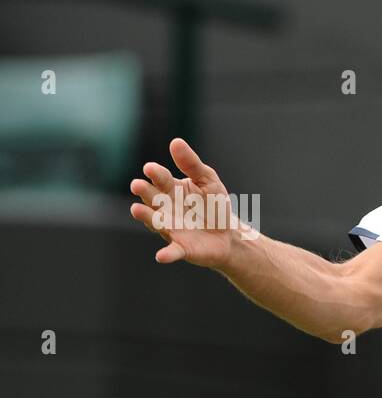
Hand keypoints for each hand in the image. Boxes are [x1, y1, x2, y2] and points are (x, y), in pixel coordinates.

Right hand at [128, 138, 247, 268]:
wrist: (229, 235)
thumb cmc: (214, 205)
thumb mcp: (208, 181)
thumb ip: (192, 164)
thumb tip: (176, 141)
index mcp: (171, 190)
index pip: (160, 179)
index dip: (156, 174)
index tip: (151, 169)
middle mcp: (165, 209)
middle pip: (152, 199)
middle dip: (144, 192)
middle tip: (137, 185)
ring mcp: (171, 229)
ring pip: (155, 222)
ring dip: (146, 217)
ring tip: (136, 210)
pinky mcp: (181, 248)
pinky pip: (172, 251)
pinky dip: (167, 254)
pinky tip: (161, 256)